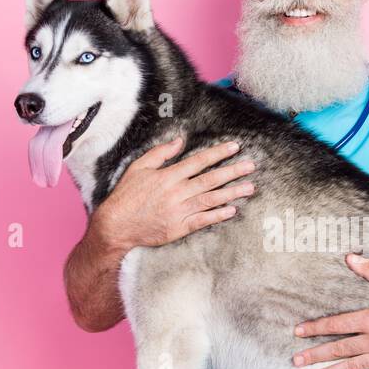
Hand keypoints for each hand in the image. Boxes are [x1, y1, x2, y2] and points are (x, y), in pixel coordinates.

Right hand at [94, 136, 254, 249]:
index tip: (235, 147)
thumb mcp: (139, 167)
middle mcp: (177, 192)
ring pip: (211, 199)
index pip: (199, 161)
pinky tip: (232, 210)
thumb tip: (180, 140)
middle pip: (210, 179)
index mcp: (168, 176)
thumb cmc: (126, 195)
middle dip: (232, 171)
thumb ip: (160, 153)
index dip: (218, 153)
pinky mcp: (179, 228)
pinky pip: (202, 220)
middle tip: (251, 166)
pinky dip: (218, 215)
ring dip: (232, 193)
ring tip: (249, 187)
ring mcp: (179, 211)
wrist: (116, 225)